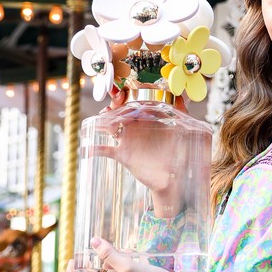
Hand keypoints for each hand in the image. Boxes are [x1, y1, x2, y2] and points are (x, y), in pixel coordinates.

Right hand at [92, 90, 192, 214]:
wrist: (173, 178)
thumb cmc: (180, 153)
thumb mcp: (185, 131)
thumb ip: (182, 113)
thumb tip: (181, 95)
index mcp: (150, 118)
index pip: (136, 102)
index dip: (129, 95)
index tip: (125, 93)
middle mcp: (137, 126)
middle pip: (119, 111)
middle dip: (113, 105)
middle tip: (113, 104)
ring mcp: (127, 140)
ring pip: (109, 127)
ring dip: (101, 123)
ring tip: (98, 124)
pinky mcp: (123, 155)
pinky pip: (104, 151)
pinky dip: (93, 149)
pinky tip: (86, 149)